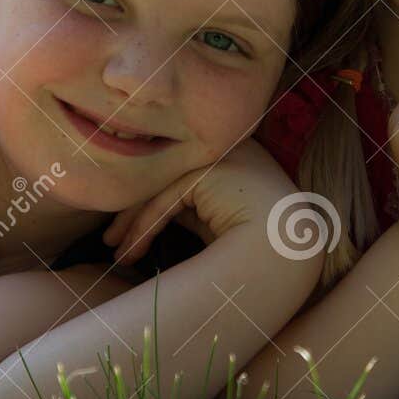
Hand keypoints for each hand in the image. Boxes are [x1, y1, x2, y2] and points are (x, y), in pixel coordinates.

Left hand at [103, 141, 299, 264]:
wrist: (287, 249)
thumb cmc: (259, 243)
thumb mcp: (215, 216)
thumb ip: (189, 203)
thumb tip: (147, 210)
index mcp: (230, 152)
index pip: (178, 172)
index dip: (147, 201)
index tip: (125, 231)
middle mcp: (223, 146)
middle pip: (163, 175)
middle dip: (132, 211)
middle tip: (111, 241)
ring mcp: (215, 154)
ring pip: (158, 187)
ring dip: (130, 225)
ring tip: (116, 252)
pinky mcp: (205, 170)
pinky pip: (164, 200)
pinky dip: (142, 229)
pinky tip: (130, 252)